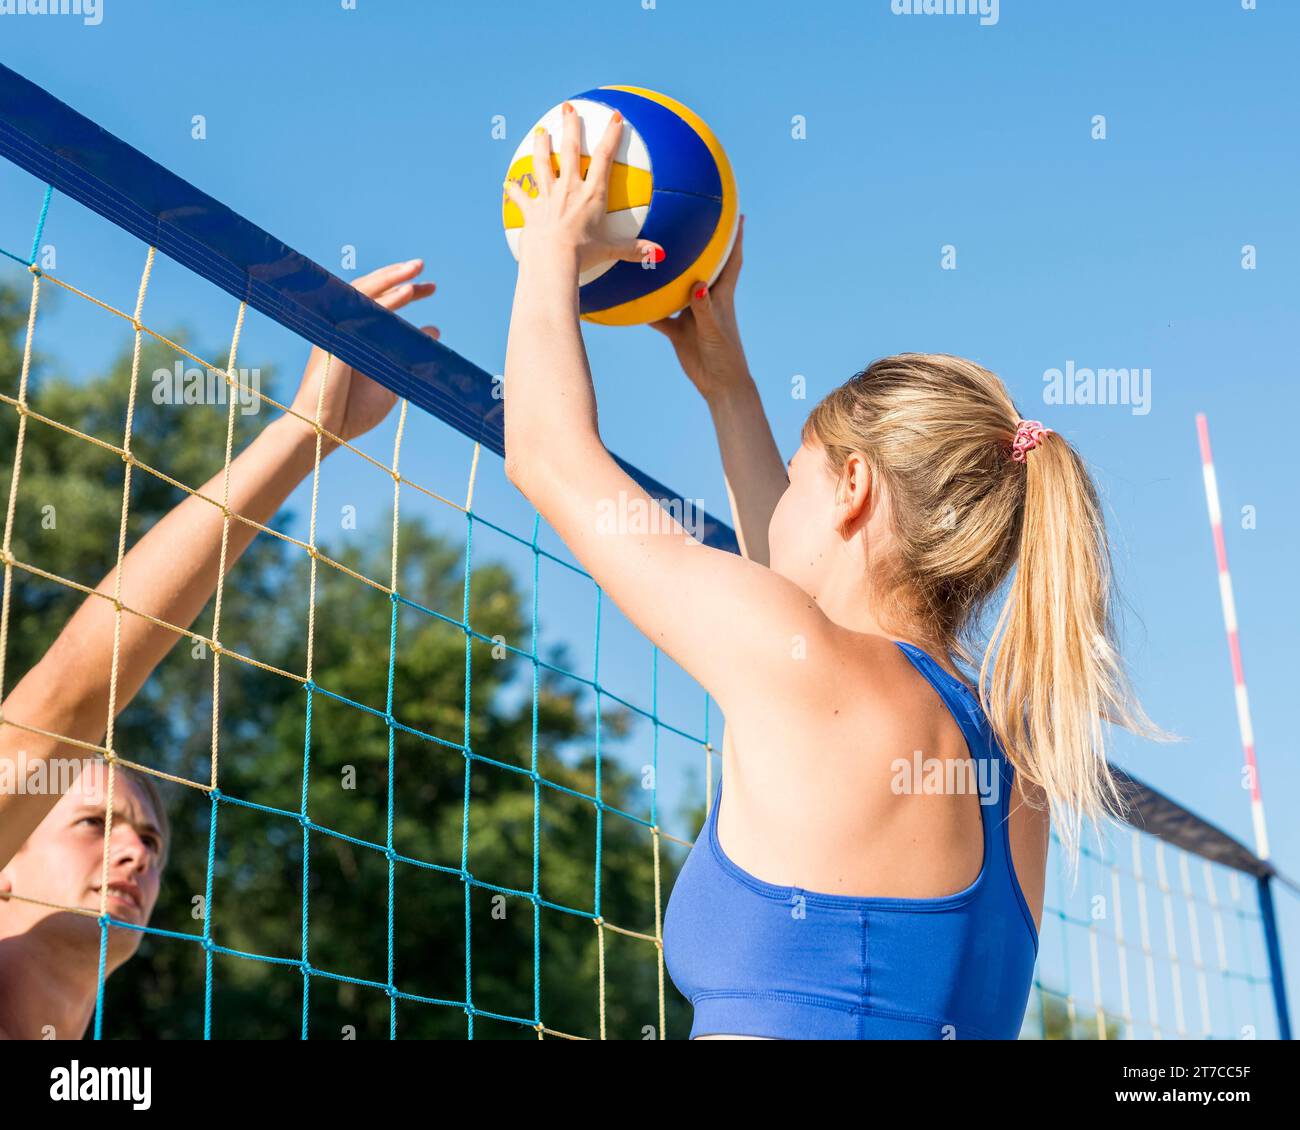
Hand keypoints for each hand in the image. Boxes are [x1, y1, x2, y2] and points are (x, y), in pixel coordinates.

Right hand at [287, 260, 438, 450]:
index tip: (430, 288)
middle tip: (424, 270)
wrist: (326, 430)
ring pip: (364, 294)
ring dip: (390, 280)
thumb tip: (434, 330)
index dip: (406, 292)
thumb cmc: (354, 410)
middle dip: (399, 278)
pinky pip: (359, 312)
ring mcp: (338, 331)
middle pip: (373, 292)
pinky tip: (404, 293)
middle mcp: (346, 328)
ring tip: (415, 270)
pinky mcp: (335, 339)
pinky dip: (382, 300)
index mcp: (358, 336)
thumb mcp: (392, 378)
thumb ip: (410, 355)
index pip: (382, 303)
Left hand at [502, 103, 664, 272]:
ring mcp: (548, 198)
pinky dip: (515, 191)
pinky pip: (522, 198)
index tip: (615, 117)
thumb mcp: (611, 251)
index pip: (604, 158)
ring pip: (543, 164)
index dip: (611, 136)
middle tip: (568, 109)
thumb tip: (658, 254)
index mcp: (591, 195)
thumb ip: (634, 250)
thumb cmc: (583, 256)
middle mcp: (569, 190)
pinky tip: (508, 184)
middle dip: (570, 127)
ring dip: (541, 146)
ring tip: (540, 131)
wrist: (551, 261)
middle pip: (570, 151)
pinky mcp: (531, 212)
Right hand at [649, 214, 749, 400]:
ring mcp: (691, 315)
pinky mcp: (678, 331)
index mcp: (721, 297)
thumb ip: (704, 309)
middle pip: (702, 267)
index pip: (731, 261)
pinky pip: (659, 316)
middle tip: (688, 222)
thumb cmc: (724, 356)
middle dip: (699, 246)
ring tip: (651, 254)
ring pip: (676, 289)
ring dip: (666, 276)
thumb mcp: (714, 331)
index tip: (738, 216)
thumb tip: (696, 286)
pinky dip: (647, 309)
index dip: (736, 239)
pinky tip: (629, 298)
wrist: (719, 384)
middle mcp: (706, 300)